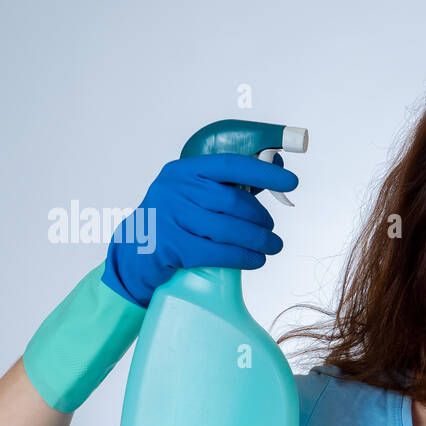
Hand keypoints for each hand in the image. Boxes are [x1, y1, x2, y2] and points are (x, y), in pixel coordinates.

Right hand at [102, 153, 297, 306]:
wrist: (134, 254)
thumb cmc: (176, 223)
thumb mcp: (194, 196)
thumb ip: (227, 186)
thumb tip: (275, 167)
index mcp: (184, 171)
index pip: (230, 165)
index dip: (264, 173)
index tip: (291, 182)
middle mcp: (175, 190)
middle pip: (232, 203)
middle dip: (260, 219)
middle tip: (272, 232)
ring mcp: (169, 218)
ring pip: (228, 229)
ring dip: (258, 241)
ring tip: (272, 247)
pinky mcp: (170, 247)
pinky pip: (217, 252)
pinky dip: (243, 258)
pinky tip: (256, 260)